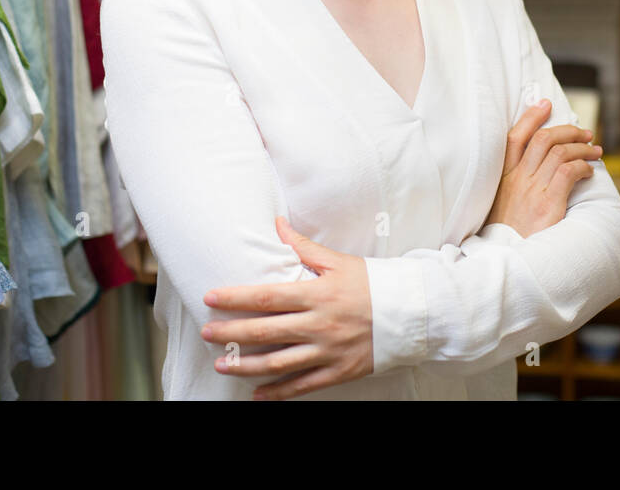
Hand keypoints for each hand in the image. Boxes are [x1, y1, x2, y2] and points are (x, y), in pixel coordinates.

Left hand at [200, 216, 373, 399]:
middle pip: (266, 331)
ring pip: (279, 363)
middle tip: (207, 333)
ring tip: (222, 364)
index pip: (268, 297)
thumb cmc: (374, 283)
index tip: (211, 298)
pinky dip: (278, 392)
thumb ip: (304, 247)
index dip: (236, 298)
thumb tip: (277, 224)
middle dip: (232, 332)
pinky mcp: (338, 371)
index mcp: (318, 294)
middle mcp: (320, 325)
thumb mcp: (339, 261)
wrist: (412, 313)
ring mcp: (328, 351)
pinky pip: (303, 385)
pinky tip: (257, 394)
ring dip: (246, 365)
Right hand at [485, 100, 600, 238]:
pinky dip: (583, 167)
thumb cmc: (508, 239)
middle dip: (568, 130)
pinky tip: (589, 172)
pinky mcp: (548, 204)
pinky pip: (569, 172)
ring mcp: (532, 190)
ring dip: (582, 148)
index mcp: (503, 179)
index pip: (515, 137)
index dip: (531, 116)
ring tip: (595, 151)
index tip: (545, 104)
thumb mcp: (502, 208)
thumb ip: (515, 188)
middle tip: (585, 132)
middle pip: (544, 139)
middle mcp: (516, 180)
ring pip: (560, 152)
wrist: (507, 262)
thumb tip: (538, 171)